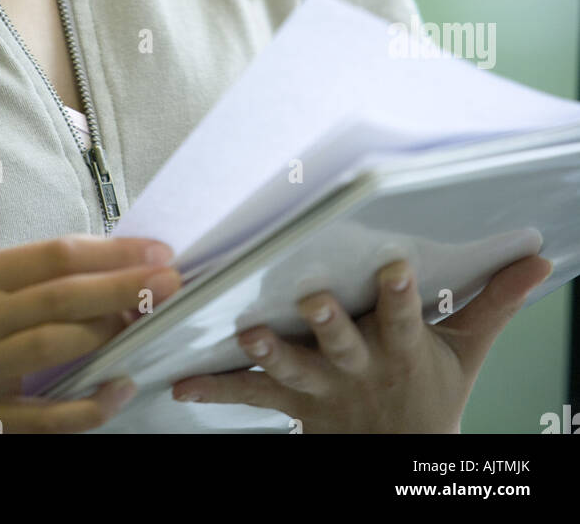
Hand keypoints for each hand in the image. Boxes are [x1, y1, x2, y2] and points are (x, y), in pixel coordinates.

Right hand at [0, 235, 180, 433]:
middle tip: (171, 279)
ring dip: (110, 333)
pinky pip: (46, 416)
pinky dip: (89, 405)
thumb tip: (106, 266)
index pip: (55, 255)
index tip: (154, 249)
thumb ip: (28, 276)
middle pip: (64, 296)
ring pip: (58, 347)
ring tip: (148, 320)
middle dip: (125, 285)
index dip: (111, 251)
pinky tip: (121, 387)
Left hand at [171, 253, 551, 432]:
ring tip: (247, 333)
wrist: (402, 461)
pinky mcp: (292, 404)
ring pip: (293, 370)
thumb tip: (539, 260)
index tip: (394, 265)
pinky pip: (250, 396)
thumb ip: (495, 302)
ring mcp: (322, 390)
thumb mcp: (467, 351)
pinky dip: (216, 388)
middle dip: (329, 323)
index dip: (401, 296)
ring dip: (271, 352)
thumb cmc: (431, 393)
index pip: (405, 319)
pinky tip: (182, 380)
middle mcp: (359, 370)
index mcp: (402, 350)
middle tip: (313, 299)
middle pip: (343, 345)